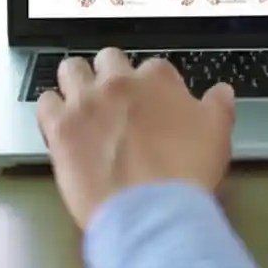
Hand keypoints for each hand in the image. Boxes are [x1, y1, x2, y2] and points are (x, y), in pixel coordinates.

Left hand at [36, 48, 236, 229]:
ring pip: (70, 69)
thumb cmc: (184, 172)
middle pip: (108, 58)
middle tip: (117, 97)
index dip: (154, 86)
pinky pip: (45, 102)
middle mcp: (118, 82)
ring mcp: (85, 102)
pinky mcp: (60, 127)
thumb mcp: (217, 134)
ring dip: (77, 81)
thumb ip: (218, 106)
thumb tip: (221, 93)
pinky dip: (52, 109)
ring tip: (83, 100)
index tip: (155, 102)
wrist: (150, 209)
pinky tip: (61, 122)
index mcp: (157, 79)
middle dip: (112, 73)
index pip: (154, 67)